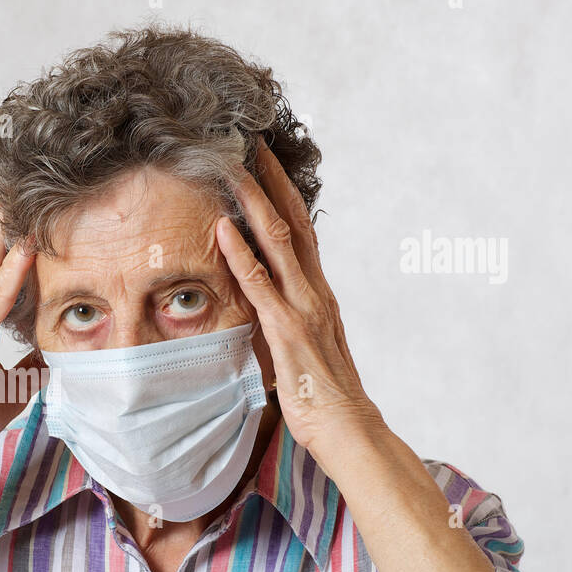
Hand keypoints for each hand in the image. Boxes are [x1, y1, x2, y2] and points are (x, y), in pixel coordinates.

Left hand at [215, 139, 381, 463]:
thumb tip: (257, 310)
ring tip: (230, 167)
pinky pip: (262, 285)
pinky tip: (223, 229)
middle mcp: (314, 291)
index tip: (262, 164)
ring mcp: (304, 308)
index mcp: (317, 294)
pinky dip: (241, 254)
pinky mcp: (289, 331)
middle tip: (249, 143)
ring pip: (278, 242)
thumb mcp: (298, 349)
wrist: (348, 429)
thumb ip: (281, 323)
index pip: (300, 232)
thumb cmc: (321, 395)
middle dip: (270, 180)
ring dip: (252, 202)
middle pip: (293, 222)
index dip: (281, 195)